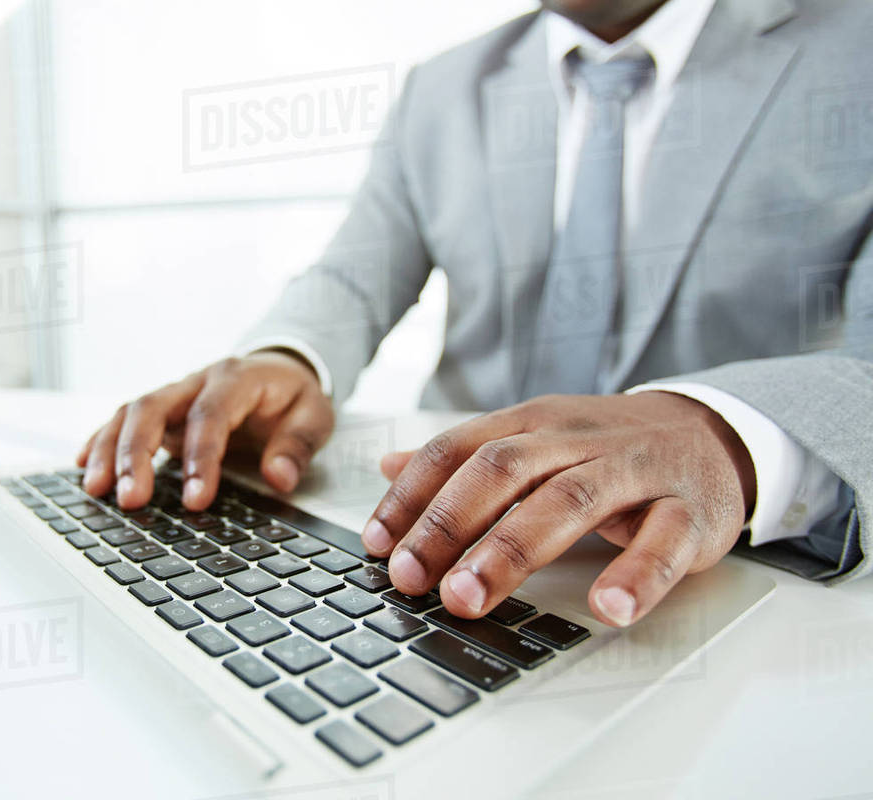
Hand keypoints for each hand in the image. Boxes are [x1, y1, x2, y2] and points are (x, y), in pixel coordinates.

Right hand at [77, 351, 334, 510]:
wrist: (280, 369)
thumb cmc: (293, 396)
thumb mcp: (315, 414)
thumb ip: (298, 445)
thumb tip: (279, 478)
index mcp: (236, 379)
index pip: (210, 416)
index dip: (200, 458)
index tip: (195, 500)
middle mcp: (197, 382)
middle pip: (154, 408)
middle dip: (137, 454)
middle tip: (131, 499)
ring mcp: (174, 395)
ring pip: (130, 413)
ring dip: (110, 450)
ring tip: (96, 489)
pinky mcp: (162, 412)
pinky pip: (123, 420)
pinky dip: (100, 441)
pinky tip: (83, 466)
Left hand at [361, 393, 756, 627]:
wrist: (711, 434)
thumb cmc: (604, 448)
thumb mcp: (532, 439)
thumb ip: (463, 457)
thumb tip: (387, 467)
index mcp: (532, 423)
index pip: (458, 450)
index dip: (412, 496)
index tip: (376, 543)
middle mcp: (576, 439)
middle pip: (504, 470)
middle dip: (449, 525)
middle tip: (411, 578)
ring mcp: (634, 470)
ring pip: (570, 500)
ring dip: (512, 551)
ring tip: (469, 596)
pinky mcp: (689, 509)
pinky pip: (664, 541)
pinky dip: (636, 575)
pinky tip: (606, 608)